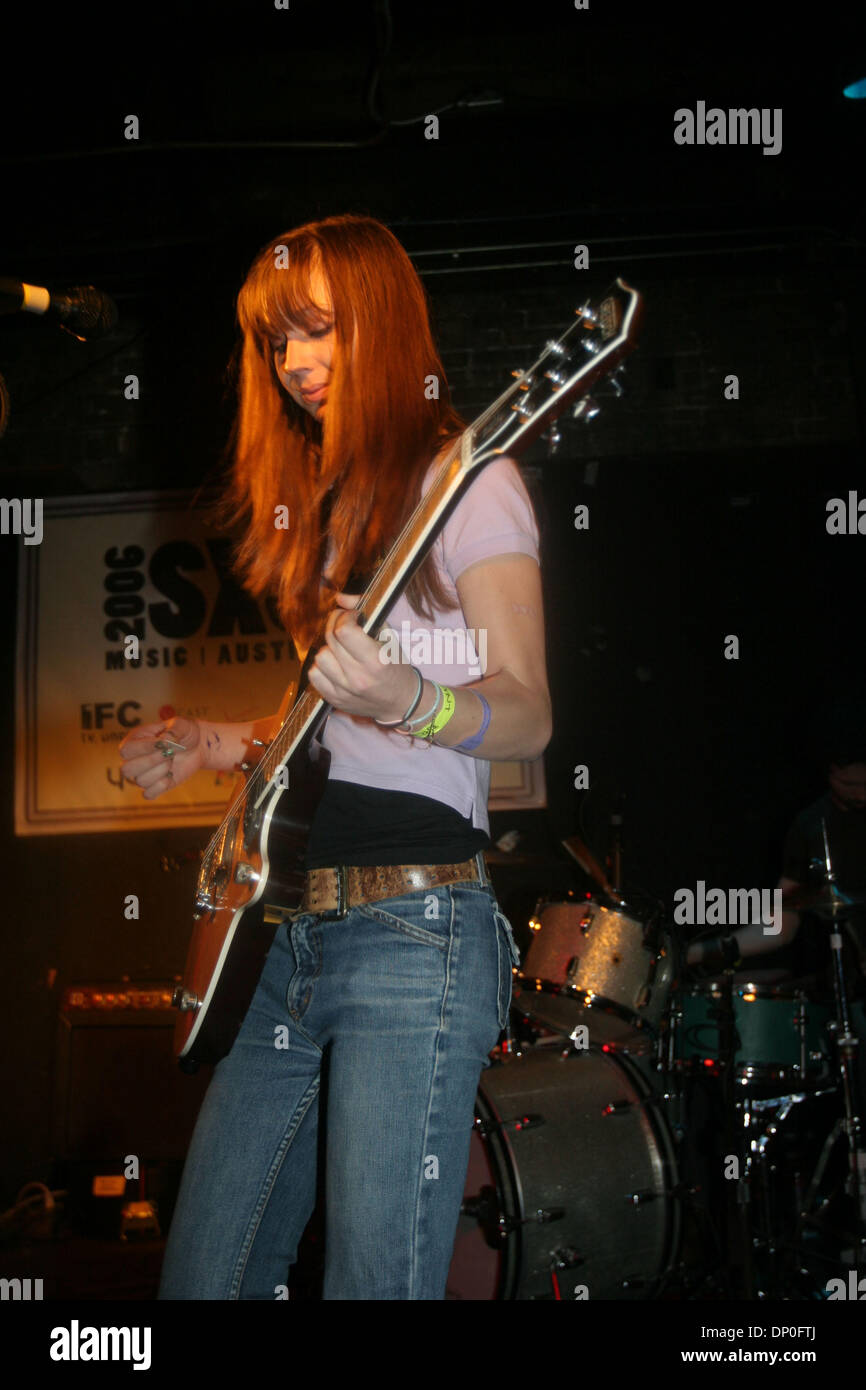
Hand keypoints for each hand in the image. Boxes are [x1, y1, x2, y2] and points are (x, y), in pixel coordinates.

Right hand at [119, 715, 203, 799]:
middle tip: (169, 753)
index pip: (126, 750)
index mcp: (134, 740)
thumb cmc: (185, 732)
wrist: (198, 746)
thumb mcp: (181, 724)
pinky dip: (161, 786)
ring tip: (172, 760)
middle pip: (126, 769)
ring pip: (141, 781)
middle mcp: (134, 759)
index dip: (143, 748)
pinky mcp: (154, 786)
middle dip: (151, 761)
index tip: (163, 743)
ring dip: (161, 771)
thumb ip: (172, 730)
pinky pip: (148, 794)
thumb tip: (164, 741)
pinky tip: (171, 775)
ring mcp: (143, 774)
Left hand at [307, 592, 417, 722]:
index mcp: (376, 661)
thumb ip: (366, 613)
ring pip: (320, 657)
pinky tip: (335, 665)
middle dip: (336, 625)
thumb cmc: (396, 666)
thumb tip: (339, 598)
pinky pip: (314, 675)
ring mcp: (344, 691)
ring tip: (341, 649)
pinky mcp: (334, 700)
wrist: (400, 702)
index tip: (353, 617)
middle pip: (330, 640)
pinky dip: (322, 667)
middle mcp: (358, 678)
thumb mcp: (389, 637)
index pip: (344, 630)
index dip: (345, 617)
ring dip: (329, 648)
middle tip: (345, 626)